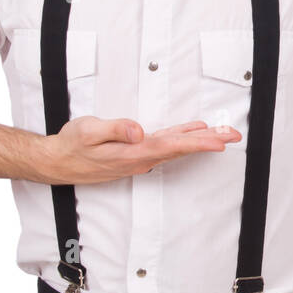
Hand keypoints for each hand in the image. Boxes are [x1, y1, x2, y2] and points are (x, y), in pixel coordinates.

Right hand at [40, 117, 241, 183]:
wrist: (57, 162)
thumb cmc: (71, 145)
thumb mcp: (88, 131)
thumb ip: (114, 129)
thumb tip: (138, 132)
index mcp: (133, 152)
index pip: (172, 146)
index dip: (198, 143)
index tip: (219, 141)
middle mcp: (140, 158)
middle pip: (181, 148)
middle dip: (209, 141)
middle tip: (234, 135)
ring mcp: (139, 157)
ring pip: (176, 146)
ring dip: (200, 140)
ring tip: (224, 133)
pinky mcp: (135, 152)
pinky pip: (165, 144)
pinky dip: (182, 136)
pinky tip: (194, 129)